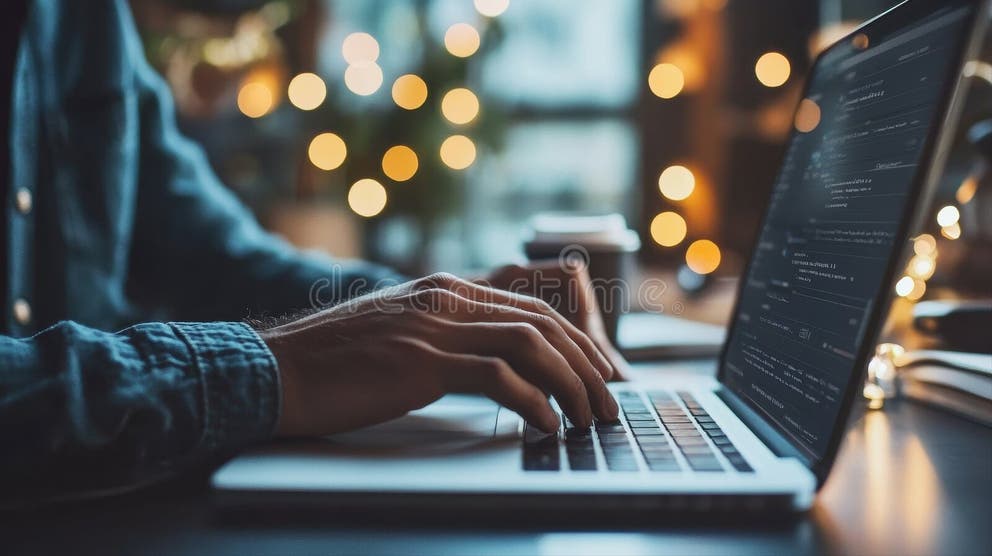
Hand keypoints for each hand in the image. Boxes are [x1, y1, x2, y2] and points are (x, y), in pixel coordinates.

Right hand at [260, 273, 618, 436]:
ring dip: (571, 384)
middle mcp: (447, 299)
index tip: (600, 374)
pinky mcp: (421, 362)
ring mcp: (434, 327)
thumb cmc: (336, 361)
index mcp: (446, 289)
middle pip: (543, 323)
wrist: (275, 368)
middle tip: (609, 403)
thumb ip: (447, 336)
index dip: (577, 342)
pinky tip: (546, 426)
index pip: (533, 308)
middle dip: (588, 365)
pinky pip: (497, 377)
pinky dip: (534, 402)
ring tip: (588, 418)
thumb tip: (496, 365)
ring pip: (530, 345)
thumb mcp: (402, 333)